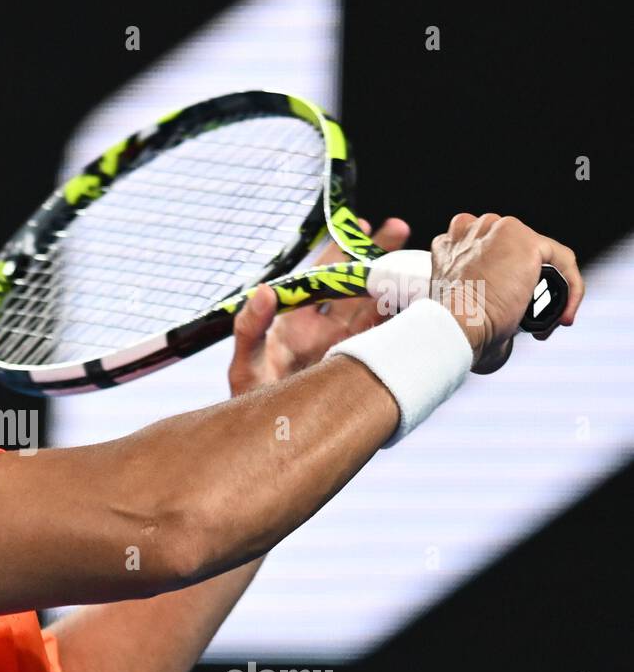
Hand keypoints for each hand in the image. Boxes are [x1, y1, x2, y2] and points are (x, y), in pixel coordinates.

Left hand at [228, 218, 410, 395]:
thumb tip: (264, 290)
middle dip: (378, 255)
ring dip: (399, 284)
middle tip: (399, 228)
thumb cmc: (253, 407)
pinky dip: (408, 321)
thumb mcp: (245, 368)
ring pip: (379, 308)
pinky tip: (425, 303)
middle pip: (356, 286)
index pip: (320, 278)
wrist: (274, 446)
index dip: (339, 250)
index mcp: (297, 323)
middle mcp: (326, 332)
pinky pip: (392, 340)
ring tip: (420, 261)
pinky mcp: (366, 369)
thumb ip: (250, 329)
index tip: (357, 224)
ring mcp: (350, 349)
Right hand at [430, 213, 583, 373]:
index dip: (503, 279)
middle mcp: (472, 228)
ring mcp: (500, 231)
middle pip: (515, 250)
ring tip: (546, 324)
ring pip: (543, 256)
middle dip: (529, 282)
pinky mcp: (527, 242)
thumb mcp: (455, 303)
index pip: (488, 250)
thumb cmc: (451, 329)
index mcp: (450, 243)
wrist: (453, 329)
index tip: (508, 309)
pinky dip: (572, 292)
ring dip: (552, 289)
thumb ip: (474, 294)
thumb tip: (503, 328)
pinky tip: (562, 317)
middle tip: (529, 319)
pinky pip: (564, 261)